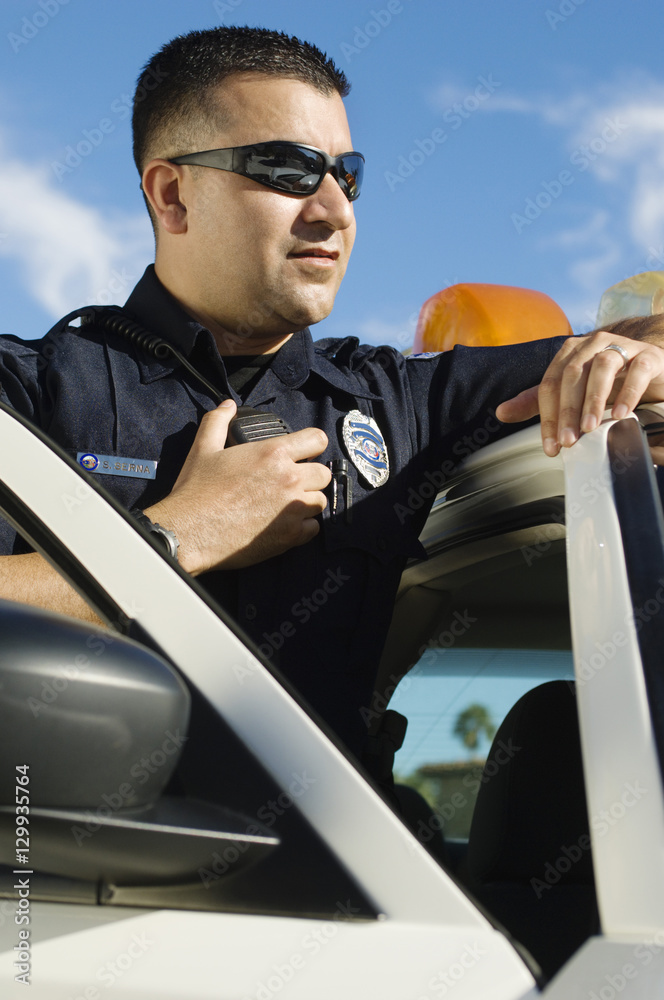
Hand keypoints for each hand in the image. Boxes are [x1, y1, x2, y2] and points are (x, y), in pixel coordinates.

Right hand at [145, 400, 330, 573]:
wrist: (189, 531)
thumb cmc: (196, 491)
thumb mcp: (203, 448)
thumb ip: (218, 421)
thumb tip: (228, 406)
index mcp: (273, 453)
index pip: (317, 439)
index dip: (312, 445)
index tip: (304, 453)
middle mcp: (289, 479)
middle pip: (323, 474)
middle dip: (311, 477)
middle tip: (292, 483)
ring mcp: (292, 509)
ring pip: (319, 502)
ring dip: (307, 502)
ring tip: (287, 505)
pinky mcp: (289, 535)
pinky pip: (313, 528)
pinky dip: (303, 527)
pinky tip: (284, 524)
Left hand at [495, 331, 663, 455]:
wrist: (651, 367)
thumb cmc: (609, 382)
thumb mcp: (573, 394)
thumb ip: (539, 402)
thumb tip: (501, 412)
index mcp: (570, 353)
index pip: (550, 384)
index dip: (548, 416)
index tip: (550, 446)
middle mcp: (593, 344)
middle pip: (572, 375)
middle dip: (567, 411)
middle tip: (567, 441)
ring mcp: (622, 346)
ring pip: (603, 367)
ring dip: (594, 399)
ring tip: (590, 427)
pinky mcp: (648, 356)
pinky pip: (638, 369)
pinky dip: (628, 392)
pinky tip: (620, 413)